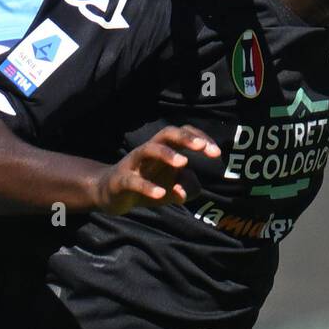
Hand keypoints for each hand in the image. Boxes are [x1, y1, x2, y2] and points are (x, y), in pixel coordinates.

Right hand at [95, 126, 219, 214]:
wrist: (112, 194)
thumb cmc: (149, 185)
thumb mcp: (174, 189)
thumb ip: (188, 188)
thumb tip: (184, 192)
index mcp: (165, 148)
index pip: (184, 133)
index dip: (201, 139)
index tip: (216, 153)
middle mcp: (149, 150)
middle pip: (166, 133)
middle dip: (185, 137)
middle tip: (202, 147)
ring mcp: (134, 163)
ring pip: (148, 149)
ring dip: (166, 154)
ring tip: (183, 163)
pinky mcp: (121, 180)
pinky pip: (133, 180)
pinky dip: (147, 187)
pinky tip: (161, 193)